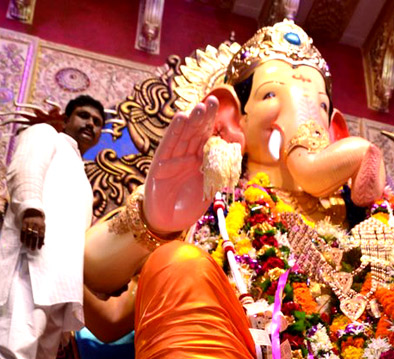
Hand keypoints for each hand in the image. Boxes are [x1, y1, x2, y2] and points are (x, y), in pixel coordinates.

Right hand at [21, 209, 45, 250]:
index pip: (41, 235)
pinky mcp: (24, 222)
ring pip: (28, 233)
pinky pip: (23, 230)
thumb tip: (43, 244)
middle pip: (35, 235)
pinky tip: (22, 241)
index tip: (39, 248)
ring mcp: (30, 223)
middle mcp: (36, 224)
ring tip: (28, 246)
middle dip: (34, 243)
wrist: (33, 211)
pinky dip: (22, 236)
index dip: (40, 242)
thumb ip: (42, 234)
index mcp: (42, 226)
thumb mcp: (42, 226)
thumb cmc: (39, 221)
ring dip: (28, 241)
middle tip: (33, 249)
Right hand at [144, 97, 218, 233]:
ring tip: (198, 107)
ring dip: (190, 121)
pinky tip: (181, 118)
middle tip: (211, 101)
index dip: (211, 122)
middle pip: (195, 132)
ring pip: (183, 136)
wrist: (169, 222)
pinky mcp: (160, 164)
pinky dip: (174, 132)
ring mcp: (173, 158)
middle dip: (203, 117)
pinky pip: (168, 145)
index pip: (206, 137)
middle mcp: (186, 155)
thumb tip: (232, 152)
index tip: (219, 107)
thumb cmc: (188, 206)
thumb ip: (218, 171)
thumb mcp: (210, 189)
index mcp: (199, 160)